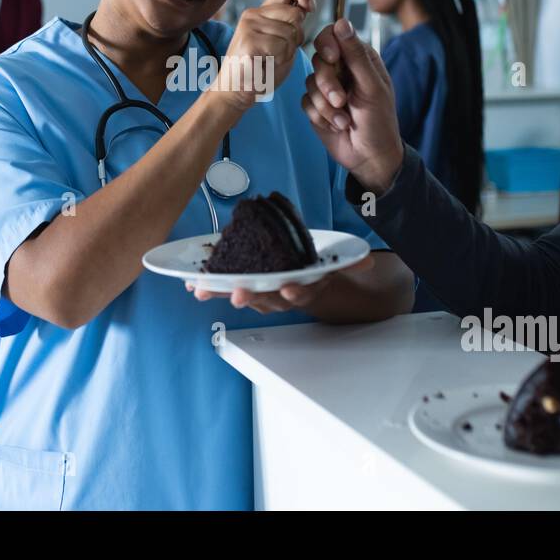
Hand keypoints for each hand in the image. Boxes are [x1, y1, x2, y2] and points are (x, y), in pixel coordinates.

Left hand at [186, 256, 373, 312]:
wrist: (299, 283)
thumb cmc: (310, 269)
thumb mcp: (331, 264)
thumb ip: (347, 262)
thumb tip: (368, 260)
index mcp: (299, 289)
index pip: (298, 293)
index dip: (292, 292)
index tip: (288, 289)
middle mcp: (277, 296)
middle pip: (263, 299)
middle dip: (250, 296)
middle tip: (238, 294)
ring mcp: (257, 295)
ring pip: (238, 296)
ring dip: (220, 294)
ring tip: (203, 291)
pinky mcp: (239, 288)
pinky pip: (223, 289)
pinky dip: (208, 287)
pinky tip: (191, 283)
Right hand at [208, 0, 313, 111]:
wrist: (236, 90)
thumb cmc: (261, 68)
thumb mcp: (282, 41)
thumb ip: (291, 23)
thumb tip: (306, 6)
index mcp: (262, 11)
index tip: (309, 7)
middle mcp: (253, 14)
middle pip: (295, 15)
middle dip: (297, 37)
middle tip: (280, 51)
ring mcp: (249, 26)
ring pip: (290, 34)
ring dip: (288, 52)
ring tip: (270, 59)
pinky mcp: (249, 41)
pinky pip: (281, 47)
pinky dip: (280, 60)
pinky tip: (266, 64)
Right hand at [302, 19, 404, 194]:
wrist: (370, 156)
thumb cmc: (379, 121)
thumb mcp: (371, 87)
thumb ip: (356, 55)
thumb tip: (341, 22)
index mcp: (360, 59)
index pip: (334, 36)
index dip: (327, 43)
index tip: (331, 57)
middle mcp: (342, 70)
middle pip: (318, 60)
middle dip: (327, 83)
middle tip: (340, 100)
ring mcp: (327, 88)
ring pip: (309, 82)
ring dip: (325, 105)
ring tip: (343, 120)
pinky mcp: (315, 106)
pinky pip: (305, 102)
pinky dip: (320, 115)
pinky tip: (336, 126)